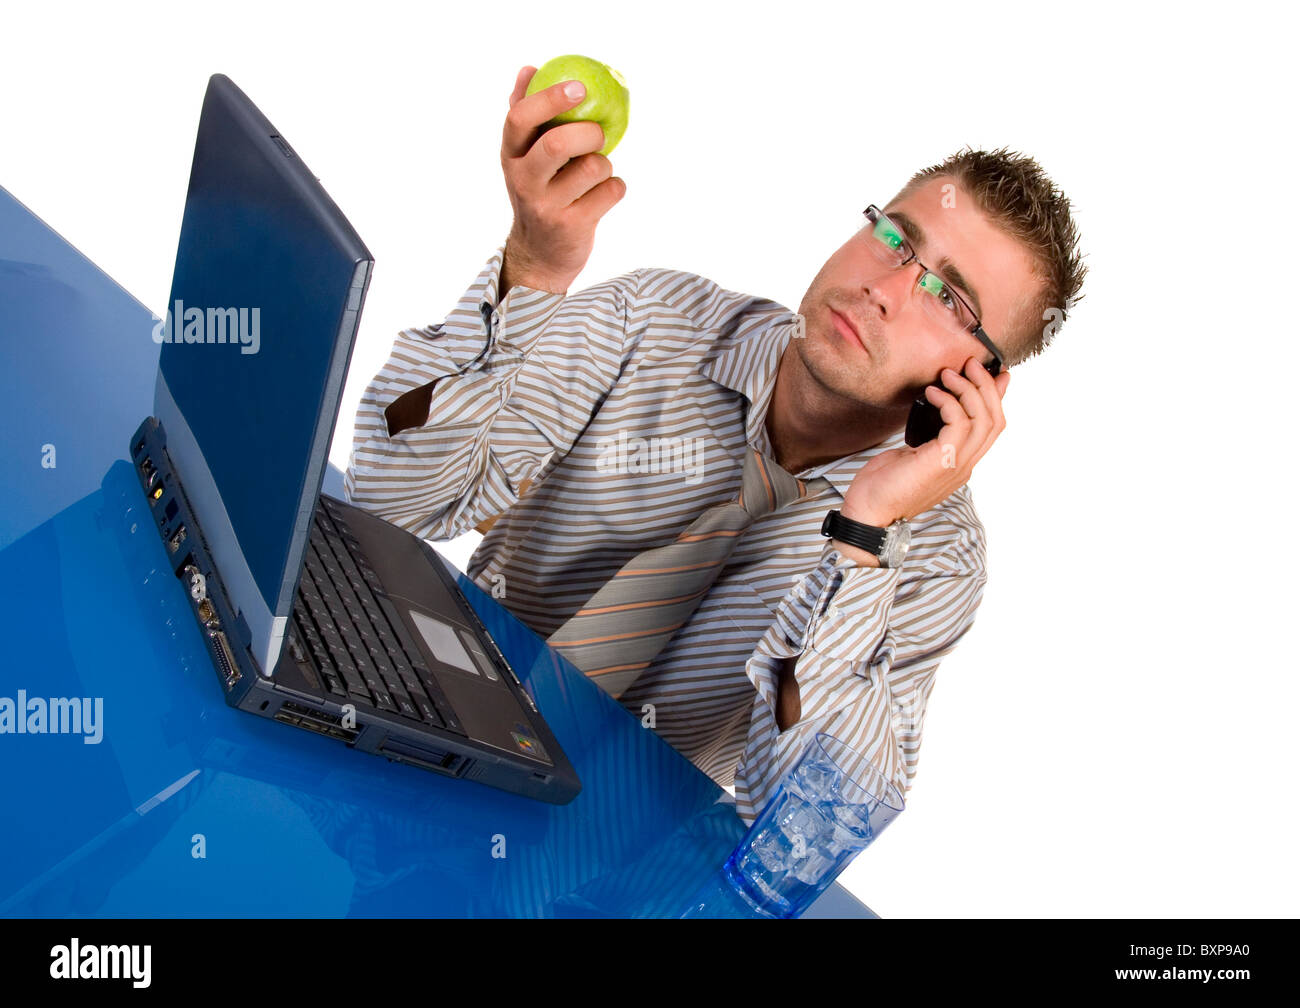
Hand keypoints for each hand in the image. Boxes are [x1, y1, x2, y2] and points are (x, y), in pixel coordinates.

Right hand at [499, 66, 627, 294]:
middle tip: (598, 134)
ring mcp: (547, 206)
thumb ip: (525, 115)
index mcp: (511, 156)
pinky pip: (611, 191)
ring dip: (605, 164)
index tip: (578, 87)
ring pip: (592, 167)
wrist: (540, 256)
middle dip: (588, 133)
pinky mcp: (573, 226)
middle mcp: (523, 180)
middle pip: (557, 143)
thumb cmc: (538, 193)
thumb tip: (529, 69)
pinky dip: (615, 187)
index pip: (520, 118)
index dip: (550, 97)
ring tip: (597, 172)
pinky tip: (603, 194)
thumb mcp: (524, 158)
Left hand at [837, 358, 1010, 552]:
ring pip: (983, 420)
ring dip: (968, 389)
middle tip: (970, 364)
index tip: (990, 373)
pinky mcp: (942, 462)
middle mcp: (965, 464)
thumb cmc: (883, 486)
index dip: (996, 397)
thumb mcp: (911, 453)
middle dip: (986, 386)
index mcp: (961, 463)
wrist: (869, 514)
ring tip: (948, 374)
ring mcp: (957, 465)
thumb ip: (930, 436)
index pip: (992, 428)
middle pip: (995, 420)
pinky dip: (949, 402)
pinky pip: (959, 423)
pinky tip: (932, 393)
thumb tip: (936, 413)